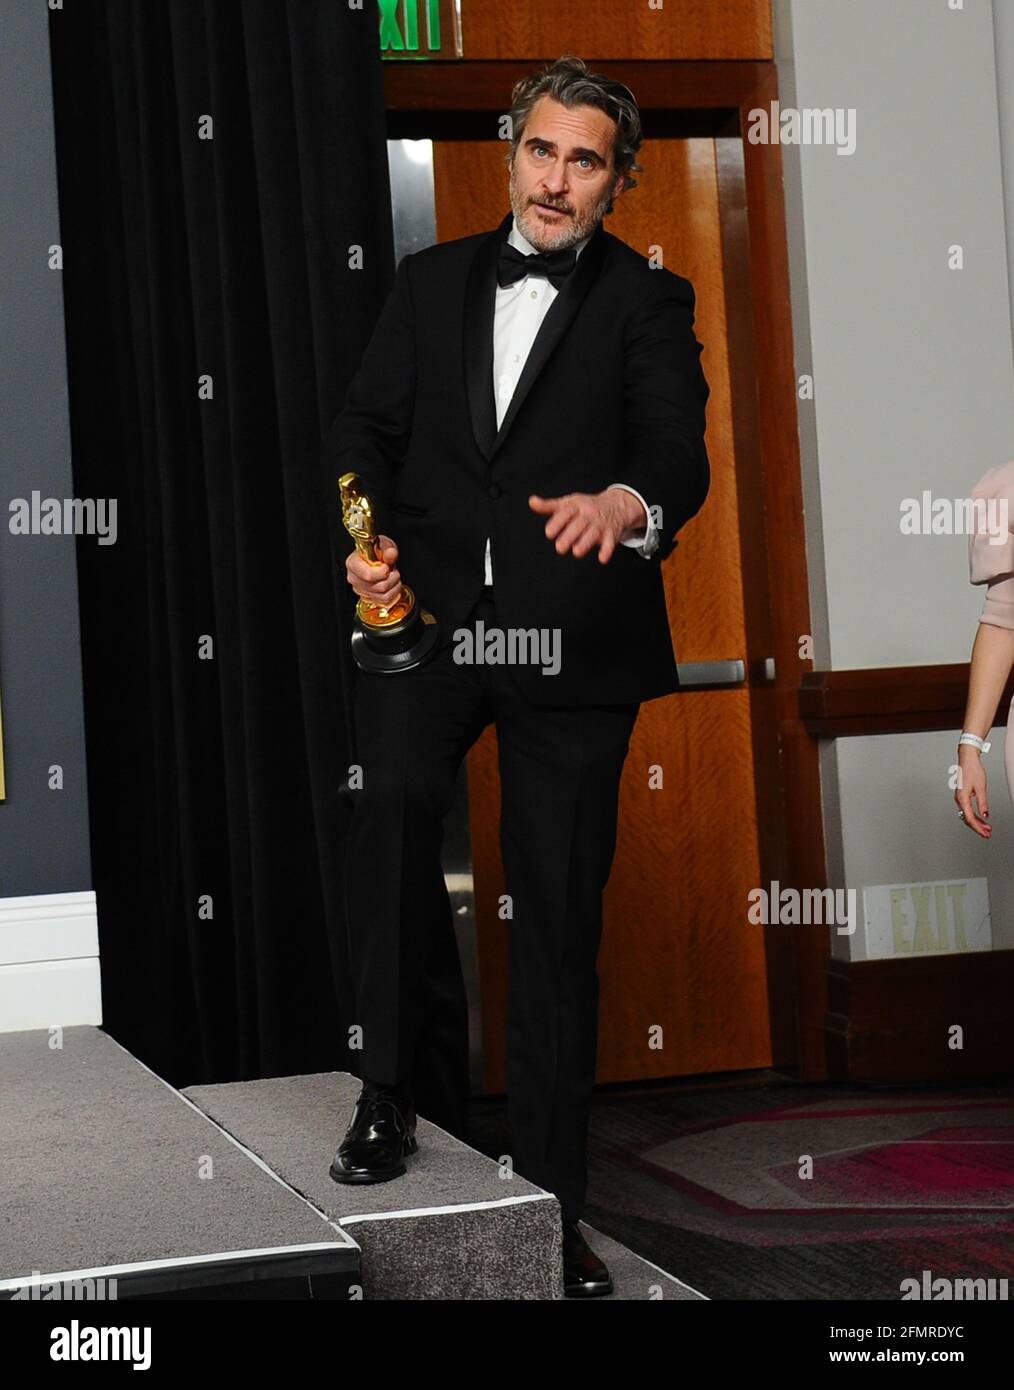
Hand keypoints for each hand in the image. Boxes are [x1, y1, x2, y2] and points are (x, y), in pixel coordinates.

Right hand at [346, 533, 400, 607]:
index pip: (368, 575)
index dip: (382, 572)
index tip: (386, 566)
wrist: (374, 557)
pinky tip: (391, 585)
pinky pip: (385, 602)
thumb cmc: (375, 550)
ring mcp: (361, 590)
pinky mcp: (368, 598)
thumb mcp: (383, 543)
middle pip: (378, 587)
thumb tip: (390, 554)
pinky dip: (393, 594)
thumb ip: (388, 549)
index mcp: (353, 564)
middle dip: (392, 578)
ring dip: (394, 586)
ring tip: (393, 576)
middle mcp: (354, 579)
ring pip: (383, 596)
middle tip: (393, 570)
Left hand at [528, 488, 645, 563]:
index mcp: (577, 505)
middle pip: (579, 524)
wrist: (616, 505)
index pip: (567, 512)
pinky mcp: (611, 534)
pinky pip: (610, 542)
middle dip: (570, 536)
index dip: (557, 522)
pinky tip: (602, 559)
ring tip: (576, 552)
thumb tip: (531, 502)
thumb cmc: (586, 506)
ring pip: (593, 533)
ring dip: (585, 543)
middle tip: (559, 548)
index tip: (549, 533)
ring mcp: (601, 524)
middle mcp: (589, 514)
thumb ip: (549, 506)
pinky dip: (607, 550)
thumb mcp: (568, 503)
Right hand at [955, 745, 990, 837]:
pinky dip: (974, 815)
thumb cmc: (972, 770)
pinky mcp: (962, 796)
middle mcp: (958, 799)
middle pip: (967, 818)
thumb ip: (983, 803)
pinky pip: (967, 809)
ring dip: (976, 822)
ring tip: (986, 827)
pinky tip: (981, 818)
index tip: (985, 833)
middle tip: (987, 833)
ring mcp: (959, 798)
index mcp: (962, 798)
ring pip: (967, 814)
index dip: (978, 827)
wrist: (967, 759)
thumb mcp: (981, 788)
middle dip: (978, 827)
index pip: (970, 818)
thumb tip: (985, 815)